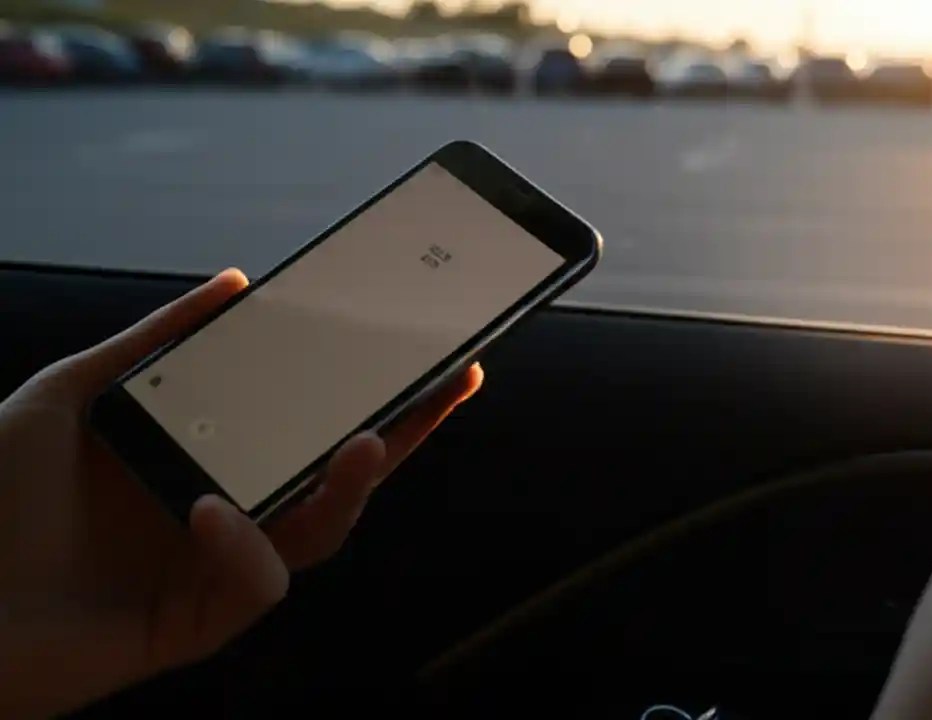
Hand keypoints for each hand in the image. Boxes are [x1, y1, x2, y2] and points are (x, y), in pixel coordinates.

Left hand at [0, 270, 482, 717]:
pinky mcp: (200, 620)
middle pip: (340, 476)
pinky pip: (256, 585)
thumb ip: (152, 340)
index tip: (423, 352)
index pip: (309, 425)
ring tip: (369, 444)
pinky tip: (209, 512)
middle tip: (453, 382)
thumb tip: (235, 282)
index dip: (372, 393)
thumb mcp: (70, 395)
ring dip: (351, 489)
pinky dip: (244, 547)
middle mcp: (230, 511)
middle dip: (408, 432)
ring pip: (319, 533)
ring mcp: (219, 568)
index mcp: (211, 460)